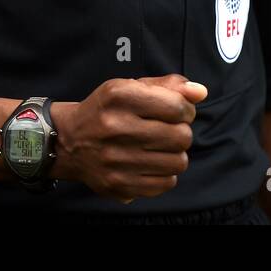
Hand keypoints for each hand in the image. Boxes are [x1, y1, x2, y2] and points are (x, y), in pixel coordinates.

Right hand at [51, 74, 206, 202]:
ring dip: (176, 154)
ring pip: (178, 162)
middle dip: (181, 132)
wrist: (69, 142)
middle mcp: (116, 127)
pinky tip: (151, 164)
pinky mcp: (119, 184)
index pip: (177, 107)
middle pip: (181, 136)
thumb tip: (200, 92)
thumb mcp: (130, 87)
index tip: (177, 112)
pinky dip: (165, 174)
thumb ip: (169, 85)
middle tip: (168, 131)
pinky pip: (166, 183)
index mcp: (120, 96)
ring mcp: (116, 159)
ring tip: (161, 148)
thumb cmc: (107, 110)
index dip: (186, 110)